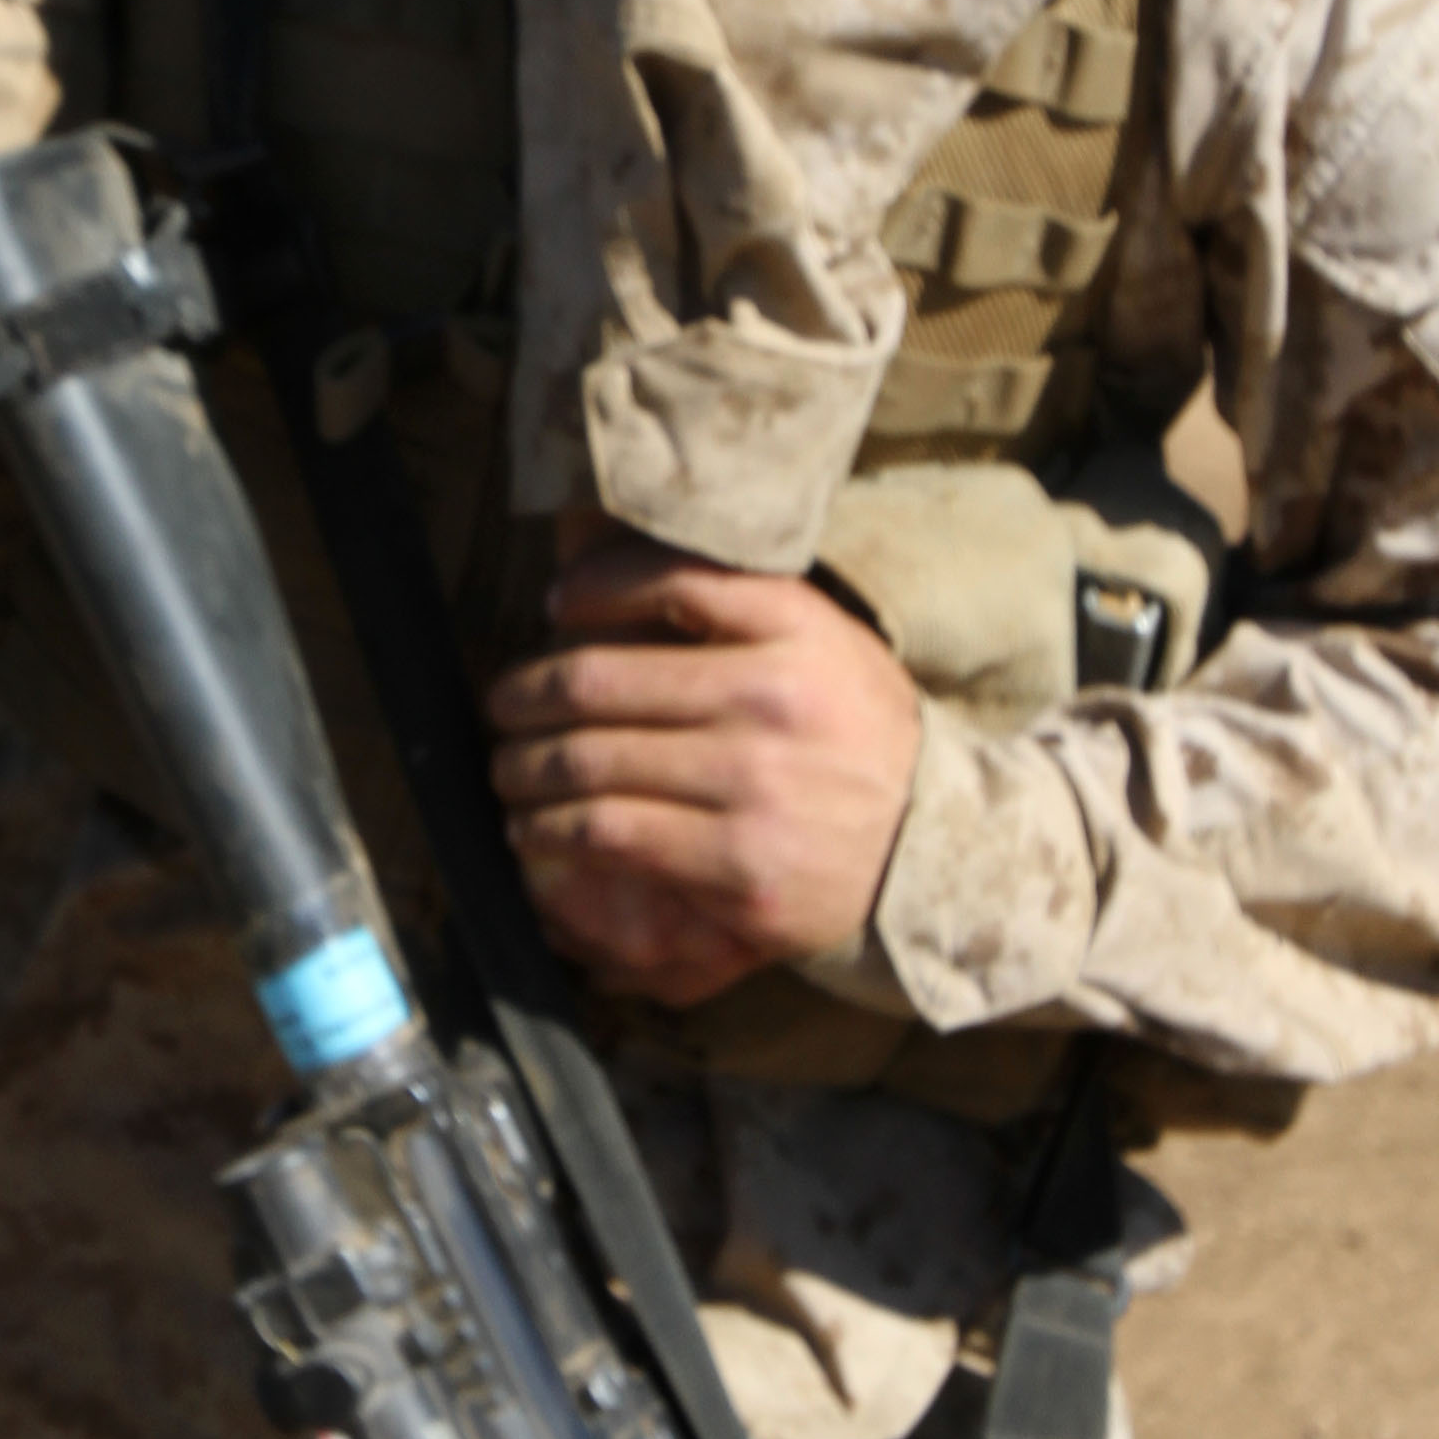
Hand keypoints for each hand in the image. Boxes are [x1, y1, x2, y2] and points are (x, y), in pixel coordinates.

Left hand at [487, 521, 922, 1006]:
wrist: (937, 850)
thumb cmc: (857, 734)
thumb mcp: (822, 641)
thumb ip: (730, 605)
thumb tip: (594, 568)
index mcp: (794, 630)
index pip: (663, 580)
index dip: (587, 588)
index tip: (554, 606)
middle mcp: (770, 701)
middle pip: (593, 685)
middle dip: (521, 700)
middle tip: (502, 709)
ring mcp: (753, 790)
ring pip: (586, 768)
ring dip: (522, 773)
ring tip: (510, 775)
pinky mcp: (739, 870)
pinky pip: (610, 837)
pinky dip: (552, 832)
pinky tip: (537, 830)